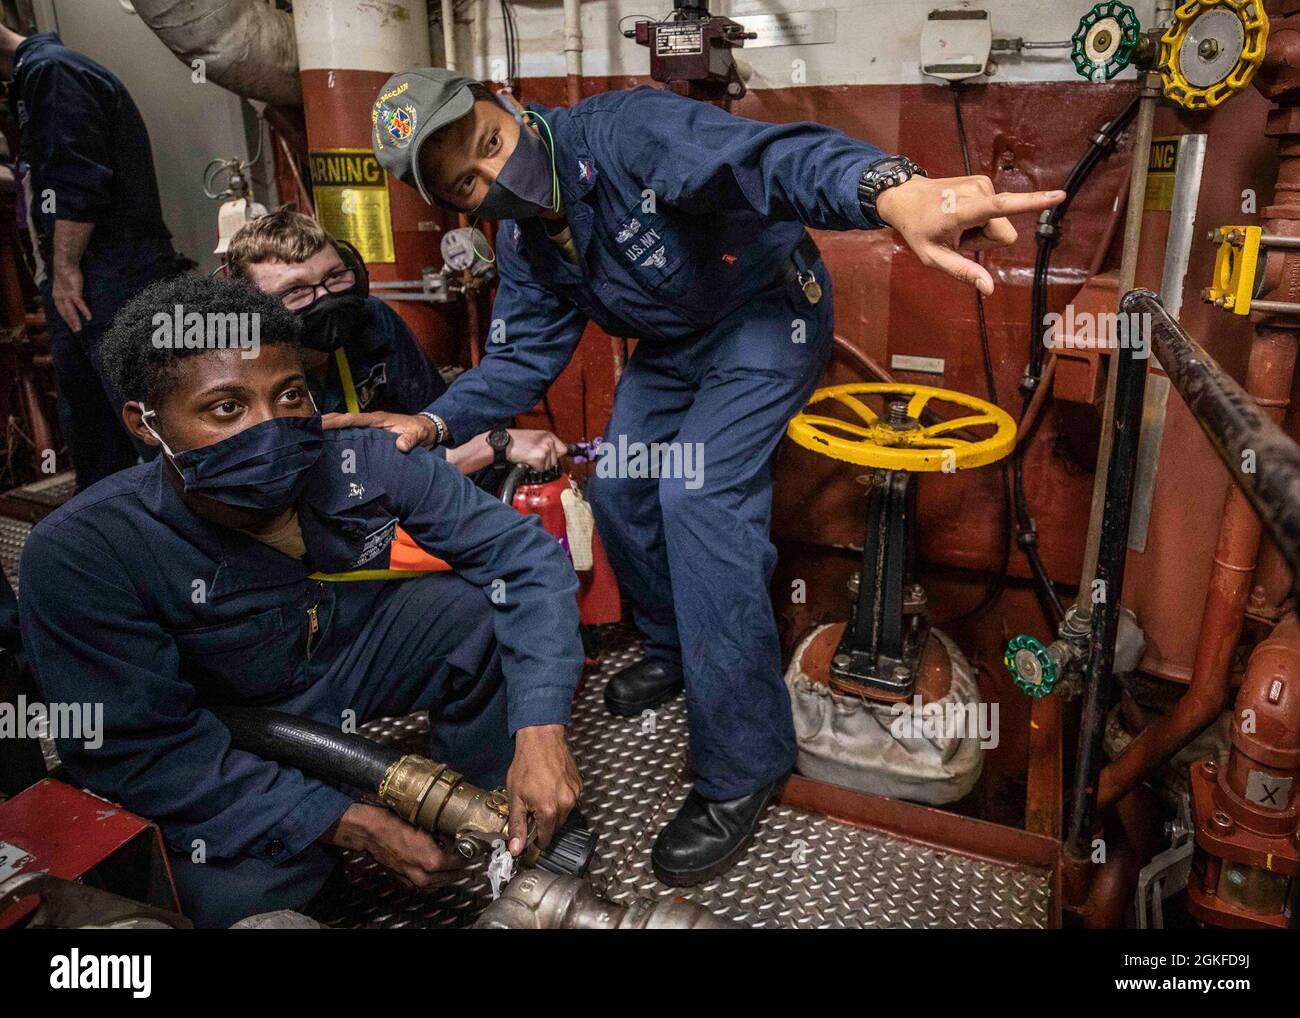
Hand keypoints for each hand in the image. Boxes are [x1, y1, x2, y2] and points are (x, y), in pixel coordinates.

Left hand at [51, 262, 90, 332]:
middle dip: (70, 323)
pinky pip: (79, 304)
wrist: (65, 265)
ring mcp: (66, 296)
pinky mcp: (74, 293)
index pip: (61, 310)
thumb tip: (72, 297)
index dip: (66, 318)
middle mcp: (60, 298)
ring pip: (71, 311)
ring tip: (79, 329)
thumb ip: (68, 292)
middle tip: (76, 331)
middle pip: (65, 313)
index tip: (71, 325)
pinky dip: (84, 311)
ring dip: (75, 320)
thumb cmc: (67, 274)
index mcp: (56, 296)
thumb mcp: (66, 285)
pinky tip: (89, 317)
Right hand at [322, 411, 438, 451]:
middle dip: (327, 423)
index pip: (353, 418)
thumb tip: (401, 447)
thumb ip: (410, 440)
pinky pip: (352, 434)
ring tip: (312, 437)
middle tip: (306, 429)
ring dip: (330, 430)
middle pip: (344, 420)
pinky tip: (329, 446)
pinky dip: (340, 437)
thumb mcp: (418, 436)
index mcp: (378, 419)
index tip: (321, 423)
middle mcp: (371, 422)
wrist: (426, 430)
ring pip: (346, 427)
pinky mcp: (371, 434)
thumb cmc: (420, 431)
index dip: (337, 421)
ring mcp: (370, 428)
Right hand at [323, 802, 466, 887]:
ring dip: (448, 871)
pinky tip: (433, 862)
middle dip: (460, 863)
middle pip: (454, 875)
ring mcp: (414, 882)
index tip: (473, 846)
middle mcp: (425, 877)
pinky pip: (426, 882)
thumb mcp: (427, 825)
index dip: (469, 853)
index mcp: (434, 862)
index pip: (462, 862)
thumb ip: (445, 834)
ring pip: (441, 881)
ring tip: (451, 856)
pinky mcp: (405, 883)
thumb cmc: (396, 823)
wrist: (370, 832)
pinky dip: (433, 875)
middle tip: (463, 850)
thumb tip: (459, 834)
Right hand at [506, 429, 567, 470]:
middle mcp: (548, 440)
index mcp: (548, 435)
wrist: (504, 442)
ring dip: (539, 465)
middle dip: (545, 462)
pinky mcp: (539, 457)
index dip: (557, 456)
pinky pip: (541, 469)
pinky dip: (533, 467)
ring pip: (548, 466)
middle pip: (555, 460)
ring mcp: (545, 448)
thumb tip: (555, 454)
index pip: (564, 449)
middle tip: (533, 456)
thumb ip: (546, 444)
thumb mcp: (535, 438)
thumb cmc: (515, 440)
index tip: (554, 458)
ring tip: (529, 457)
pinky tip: (527, 460)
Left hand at [506, 724, 580, 854]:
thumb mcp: (515, 796)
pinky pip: (570, 801)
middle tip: (532, 809)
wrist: (542, 739)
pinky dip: (561, 799)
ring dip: (554, 811)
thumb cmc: (526, 764)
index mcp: (549, 811)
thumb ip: (518, 825)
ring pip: (564, 814)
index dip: (536, 840)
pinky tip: (551, 787)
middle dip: (544, 823)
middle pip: (556, 828)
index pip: (546, 839)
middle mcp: (566, 805)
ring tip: (541, 795)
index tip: (529, 834)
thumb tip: (516, 849)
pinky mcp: (579, 786)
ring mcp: (575, 795)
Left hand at [875, 175, 1065, 295]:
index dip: (1032, 203)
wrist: (906, 197)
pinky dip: (980, 219)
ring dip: (980, 230)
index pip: (1003, 207)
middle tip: (957, 237)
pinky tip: (960, 216)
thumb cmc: (918, 229)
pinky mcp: (985, 182)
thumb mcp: (933, 258)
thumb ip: (962, 272)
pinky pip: (996, 212)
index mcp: (963, 210)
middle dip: (985, 242)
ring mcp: (983, 183)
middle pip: (1002, 234)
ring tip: (956, 225)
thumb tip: (989, 289)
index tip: (1059, 196)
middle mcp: (978, 191)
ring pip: (1000, 223)